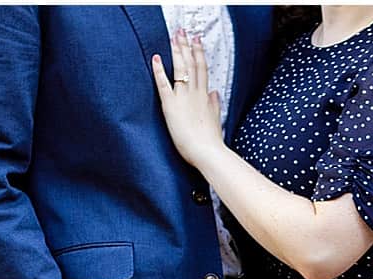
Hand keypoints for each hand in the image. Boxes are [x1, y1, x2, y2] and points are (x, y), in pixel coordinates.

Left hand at [150, 32, 224, 169]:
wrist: (208, 152)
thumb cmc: (211, 141)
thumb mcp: (216, 120)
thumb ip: (214, 105)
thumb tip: (215, 93)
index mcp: (205, 97)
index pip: (202, 70)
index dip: (199, 53)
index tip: (197, 41)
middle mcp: (195, 93)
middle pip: (192, 64)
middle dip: (187, 46)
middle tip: (182, 31)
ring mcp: (183, 97)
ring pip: (181, 69)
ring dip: (177, 51)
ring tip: (174, 37)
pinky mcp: (171, 105)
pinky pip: (164, 84)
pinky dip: (159, 70)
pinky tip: (156, 58)